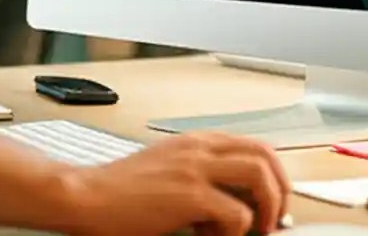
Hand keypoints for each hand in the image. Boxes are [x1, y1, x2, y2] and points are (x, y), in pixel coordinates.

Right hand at [66, 132, 290, 235]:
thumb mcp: (164, 168)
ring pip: (259, 175)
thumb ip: (198, 172)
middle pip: (264, 154)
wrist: (87, 197)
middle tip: (274, 218)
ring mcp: (195, 168)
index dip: (272, 174)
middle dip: (280, 189)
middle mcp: (198, 148)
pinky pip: (237, 213)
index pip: (253, 144)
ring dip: (267, 207)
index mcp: (194, 142)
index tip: (271, 202)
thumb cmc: (118, 190)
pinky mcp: (189, 194)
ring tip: (255, 229)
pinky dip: (234, 231)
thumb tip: (232, 198)